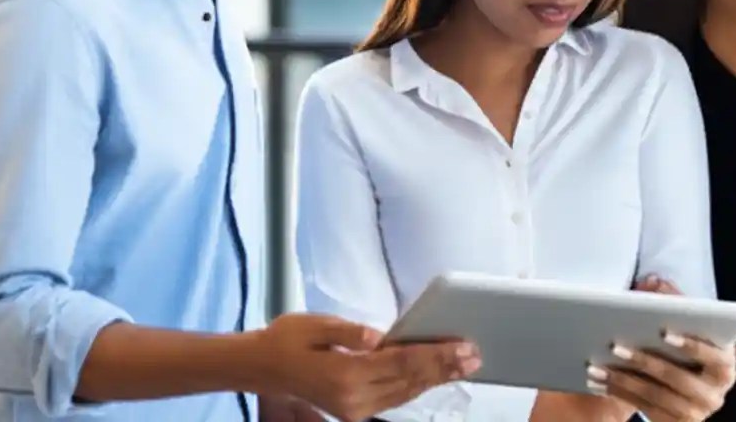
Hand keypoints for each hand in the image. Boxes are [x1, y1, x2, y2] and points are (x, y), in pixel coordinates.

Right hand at [246, 313, 481, 421]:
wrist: (260, 367)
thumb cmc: (287, 339)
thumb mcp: (314, 324)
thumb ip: (349, 332)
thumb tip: (380, 336)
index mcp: (344, 375)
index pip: (402, 363)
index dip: (436, 355)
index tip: (463, 347)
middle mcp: (353, 398)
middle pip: (409, 381)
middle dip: (445, 369)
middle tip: (475, 356)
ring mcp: (354, 409)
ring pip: (405, 393)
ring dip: (435, 379)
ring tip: (463, 365)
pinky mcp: (353, 411)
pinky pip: (394, 398)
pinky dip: (417, 385)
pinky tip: (433, 374)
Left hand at [588, 274, 732, 420]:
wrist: (688, 395)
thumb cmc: (686, 353)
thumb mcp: (686, 329)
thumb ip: (675, 304)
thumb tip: (654, 280)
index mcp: (724, 364)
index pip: (712, 355)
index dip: (690, 344)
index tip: (664, 332)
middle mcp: (715, 392)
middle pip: (676, 377)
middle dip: (644, 361)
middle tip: (615, 346)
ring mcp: (696, 412)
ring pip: (655, 395)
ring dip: (623, 379)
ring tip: (597, 365)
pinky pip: (645, 409)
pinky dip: (619, 393)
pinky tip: (599, 382)